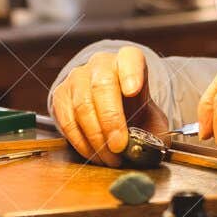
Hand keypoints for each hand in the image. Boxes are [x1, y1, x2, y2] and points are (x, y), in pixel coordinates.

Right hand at [52, 46, 168, 165]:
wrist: (111, 107)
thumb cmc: (133, 111)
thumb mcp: (152, 118)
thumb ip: (156, 132)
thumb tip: (151, 151)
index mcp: (128, 61)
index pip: (129, 58)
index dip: (131, 73)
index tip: (133, 91)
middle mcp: (101, 64)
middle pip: (102, 86)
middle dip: (111, 120)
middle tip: (119, 146)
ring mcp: (77, 78)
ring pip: (82, 106)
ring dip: (96, 138)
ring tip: (110, 158)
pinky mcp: (60, 95)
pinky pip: (67, 121)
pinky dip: (81, 142)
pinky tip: (94, 154)